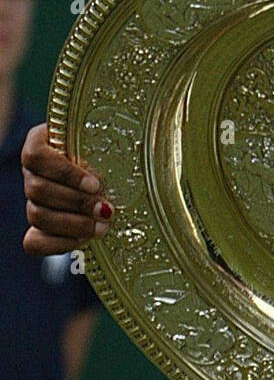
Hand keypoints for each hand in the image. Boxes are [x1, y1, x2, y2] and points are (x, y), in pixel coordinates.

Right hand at [21, 123, 112, 256]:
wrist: (114, 170)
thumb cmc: (113, 146)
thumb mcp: (112, 135)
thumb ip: (114, 136)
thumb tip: (135, 140)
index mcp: (41, 141)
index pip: (35, 156)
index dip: (64, 173)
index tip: (96, 184)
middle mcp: (33, 171)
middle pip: (36, 190)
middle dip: (76, 202)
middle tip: (106, 209)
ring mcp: (33, 200)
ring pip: (36, 216)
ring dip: (73, 224)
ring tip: (103, 226)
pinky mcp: (38, 228)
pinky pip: (34, 242)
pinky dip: (59, 243)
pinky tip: (85, 239)